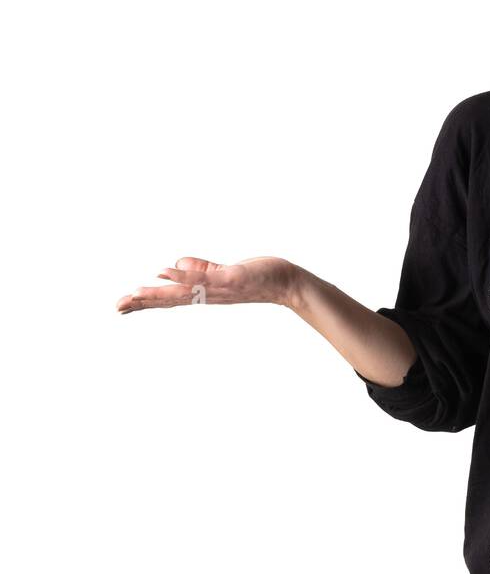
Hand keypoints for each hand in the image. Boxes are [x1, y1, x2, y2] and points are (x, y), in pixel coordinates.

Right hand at [116, 256, 301, 313]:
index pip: (169, 299)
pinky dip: (184, 276)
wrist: (287, 283)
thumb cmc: (257, 277)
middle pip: (170, 301)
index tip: (120, 306)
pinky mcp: (231, 279)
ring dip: (157, 293)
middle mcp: (208, 295)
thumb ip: (200, 270)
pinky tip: (164, 273)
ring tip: (134, 294)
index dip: (145, 302)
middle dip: (143, 303)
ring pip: (182, 292)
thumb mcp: (223, 273)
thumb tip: (173, 266)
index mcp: (203, 293)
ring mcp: (218, 288)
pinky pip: (204, 278)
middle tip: (117, 307)